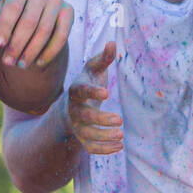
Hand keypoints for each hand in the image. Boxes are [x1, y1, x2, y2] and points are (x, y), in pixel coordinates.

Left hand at [0, 0, 72, 69]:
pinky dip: (50, 52)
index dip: (5, 26)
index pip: (13, 7)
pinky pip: (61, 35)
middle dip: (17, 44)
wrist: (36, 21)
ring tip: (20, 65)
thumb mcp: (0, 17)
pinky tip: (38, 63)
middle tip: (8, 61)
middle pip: (29, 20)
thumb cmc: (12, 19)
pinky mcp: (69, 11)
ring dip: (31, 51)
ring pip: (45, 30)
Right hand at [65, 41, 122, 155]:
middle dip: (101, 119)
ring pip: (87, 135)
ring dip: (104, 137)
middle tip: (120, 120)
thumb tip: (112, 42)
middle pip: (84, 116)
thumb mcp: (93, 69)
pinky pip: (90, 148)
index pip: (81, 91)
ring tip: (121, 136)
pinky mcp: (82, 138)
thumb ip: (103, 58)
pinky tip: (120, 146)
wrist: (71, 106)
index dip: (92, 92)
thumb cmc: (87, 83)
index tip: (107, 93)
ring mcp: (77, 125)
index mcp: (76, 91)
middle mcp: (73, 109)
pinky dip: (104, 149)